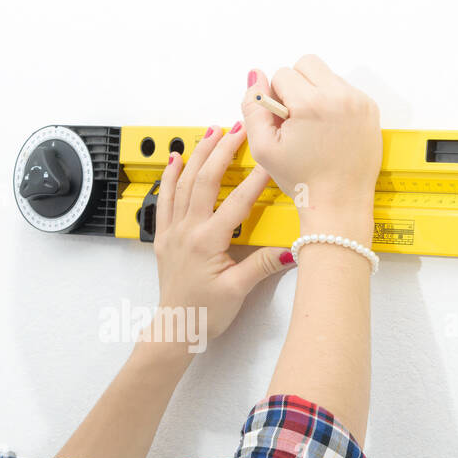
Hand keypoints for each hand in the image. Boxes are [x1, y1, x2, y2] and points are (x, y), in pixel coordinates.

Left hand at [149, 122, 295, 349]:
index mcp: (208, 242)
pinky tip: (175, 158)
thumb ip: (263, 266)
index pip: (237, 201)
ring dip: (198, 154)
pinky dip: (169, 175)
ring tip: (211, 132)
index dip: (256, 178)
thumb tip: (292, 249)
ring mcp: (173, 231)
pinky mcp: (165, 236)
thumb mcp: (239, 291)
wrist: (176, 327)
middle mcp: (187, 231)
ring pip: (183, 183)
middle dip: (223, 151)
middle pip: (205, 180)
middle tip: (238, 130)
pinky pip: (164, 198)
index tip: (271, 158)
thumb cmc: (204, 313)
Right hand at [241, 54, 381, 235]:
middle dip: (296, 85)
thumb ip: (253, 108)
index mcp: (311, 104)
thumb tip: (255, 76)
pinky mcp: (370, 110)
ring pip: (328, 76)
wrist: (339, 203)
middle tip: (296, 118)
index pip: (283, 74)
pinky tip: (330, 131)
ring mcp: (359, 102)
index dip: (276, 97)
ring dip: (316, 93)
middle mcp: (339, 96)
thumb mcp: (263, 148)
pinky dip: (335, 103)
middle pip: (308, 64)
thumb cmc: (303, 180)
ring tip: (314, 128)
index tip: (283, 121)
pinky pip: (345, 91)